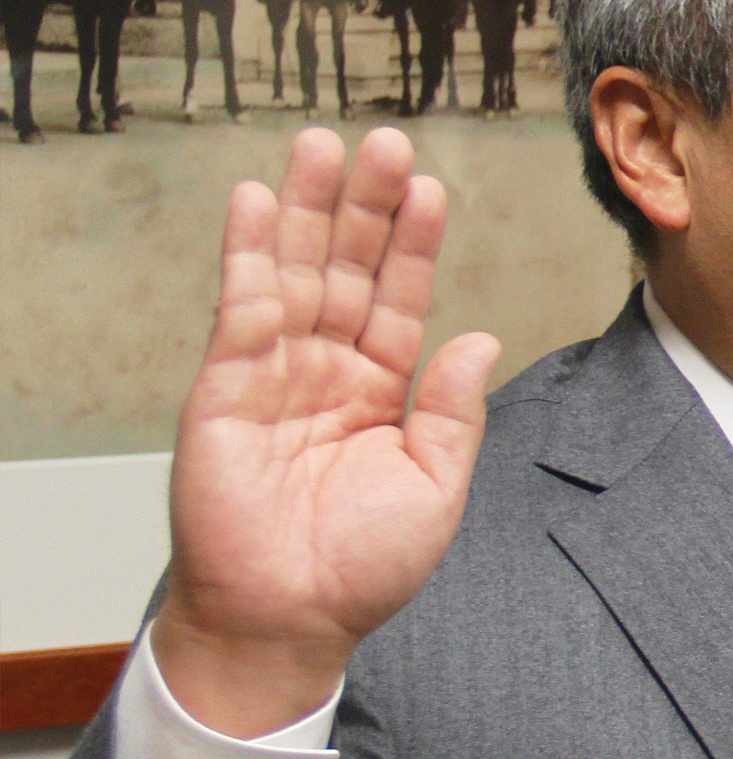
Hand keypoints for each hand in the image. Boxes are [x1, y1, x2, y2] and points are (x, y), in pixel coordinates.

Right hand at [152, 127, 499, 736]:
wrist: (289, 618)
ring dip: (306, 208)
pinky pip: (240, 309)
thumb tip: (479, 340)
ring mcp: (276, 372)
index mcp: (384, 391)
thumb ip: (455, 413)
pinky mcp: (226, 386)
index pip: (402, 298)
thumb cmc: (361, 567)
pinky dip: (246, 253)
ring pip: (294, 272)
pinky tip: (255, 200)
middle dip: (364, 205)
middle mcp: (329, 370)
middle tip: (384, 140)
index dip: (416, 244)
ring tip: (322, 143)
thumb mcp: (434, 487)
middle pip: (348, 268)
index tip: (432, 188)